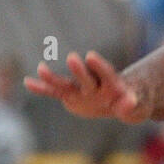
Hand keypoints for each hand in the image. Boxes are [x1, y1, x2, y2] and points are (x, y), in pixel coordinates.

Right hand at [23, 51, 149, 123]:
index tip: (91, 56)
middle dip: (79, 70)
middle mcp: (94, 83)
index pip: (106, 73)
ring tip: (40, 68)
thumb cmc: (132, 102)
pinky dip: (43, 88)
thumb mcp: (136, 107)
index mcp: (111, 84)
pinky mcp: (71, 96)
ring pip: (66, 84)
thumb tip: (130, 102)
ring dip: (53, 78)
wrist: (118, 101)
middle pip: (86, 78)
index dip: (99, 66)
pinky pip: (55, 93)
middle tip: (72, 58)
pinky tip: (27, 83)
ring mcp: (80, 89)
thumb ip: (130, 105)